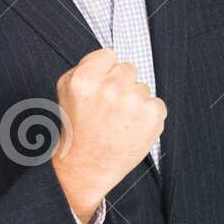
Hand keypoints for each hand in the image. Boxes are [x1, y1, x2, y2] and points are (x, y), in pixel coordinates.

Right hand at [51, 48, 166, 222]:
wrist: (86, 168)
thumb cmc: (77, 129)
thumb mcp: (66, 91)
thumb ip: (85, 67)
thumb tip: (108, 57)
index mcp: (86, 78)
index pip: (109, 55)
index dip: (105, 72)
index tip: (100, 89)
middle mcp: (110, 87)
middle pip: (128, 68)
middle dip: (120, 86)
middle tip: (108, 109)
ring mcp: (133, 101)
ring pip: (142, 87)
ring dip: (134, 101)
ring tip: (118, 122)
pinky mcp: (153, 116)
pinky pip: (156, 103)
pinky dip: (147, 116)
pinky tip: (131, 129)